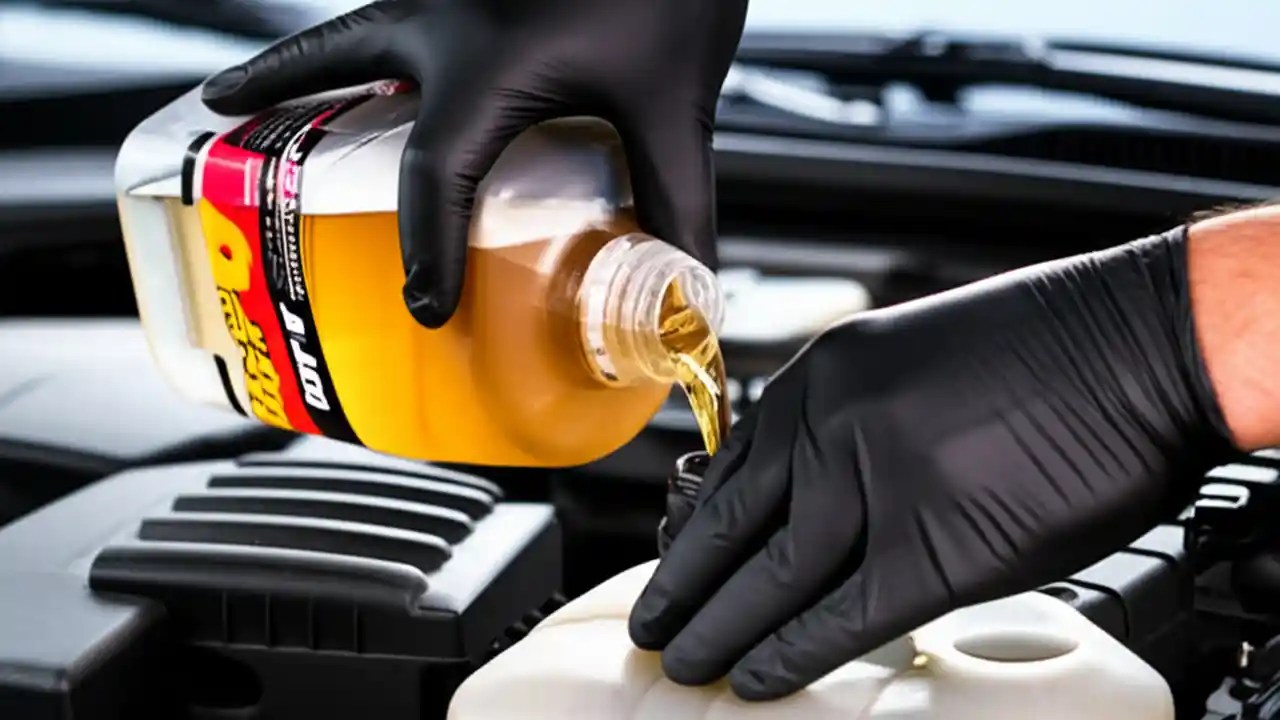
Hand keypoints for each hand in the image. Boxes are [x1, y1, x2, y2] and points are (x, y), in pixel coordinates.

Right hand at [202, 0, 747, 327]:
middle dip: (274, 88)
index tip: (426, 309)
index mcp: (482, 59)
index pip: (431, 174)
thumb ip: (677, 198)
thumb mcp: (676, 101)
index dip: (425, 250)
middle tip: (219, 112)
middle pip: (335, 55)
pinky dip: (387, 50)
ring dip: (318, 61)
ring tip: (277, 90)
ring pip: (364, 26)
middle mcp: (449, 15)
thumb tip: (684, 286)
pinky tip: (409, 75)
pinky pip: (412, 20)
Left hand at [629, 226, 1233, 699]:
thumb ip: (851, 426)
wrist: (1141, 343)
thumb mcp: (909, 360)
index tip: (673, 559)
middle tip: (652, 625)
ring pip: (768, 578)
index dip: (695, 529)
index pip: (732, 470)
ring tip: (684, 663)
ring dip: (718, 630)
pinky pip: (838, 615)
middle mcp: (831, 427)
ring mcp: (874, 486)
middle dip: (684, 586)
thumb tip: (815, 494)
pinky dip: (789, 654)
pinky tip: (756, 679)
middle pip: (732, 528)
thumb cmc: (1046, 349)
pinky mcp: (931, 549)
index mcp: (824, 380)